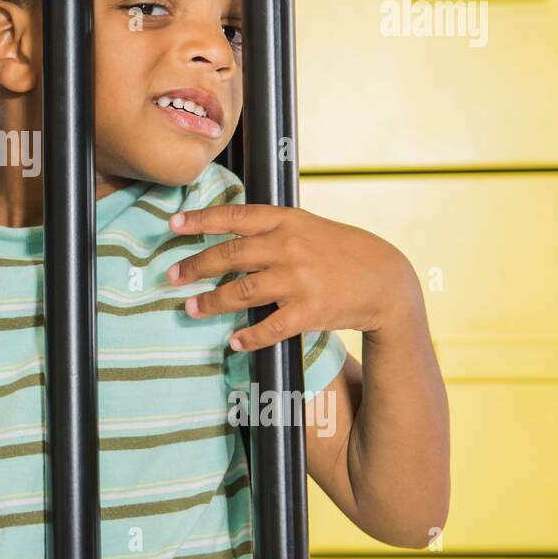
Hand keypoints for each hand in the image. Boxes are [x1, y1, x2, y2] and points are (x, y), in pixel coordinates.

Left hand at [165, 203, 420, 351]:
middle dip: (195, 266)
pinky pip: (269, 326)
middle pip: (230, 255)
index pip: (236, 216)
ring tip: (190, 309)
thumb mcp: (307, 226)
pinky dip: (249, 337)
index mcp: (287, 220)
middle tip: (171, 276)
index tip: (173, 224)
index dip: (201, 219)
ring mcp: (299, 279)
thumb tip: (227, 231)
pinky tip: (234, 341)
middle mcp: (290, 246)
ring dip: (211, 302)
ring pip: (242, 291)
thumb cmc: (340, 251)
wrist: (386, 279)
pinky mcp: (310, 310)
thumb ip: (271, 228)